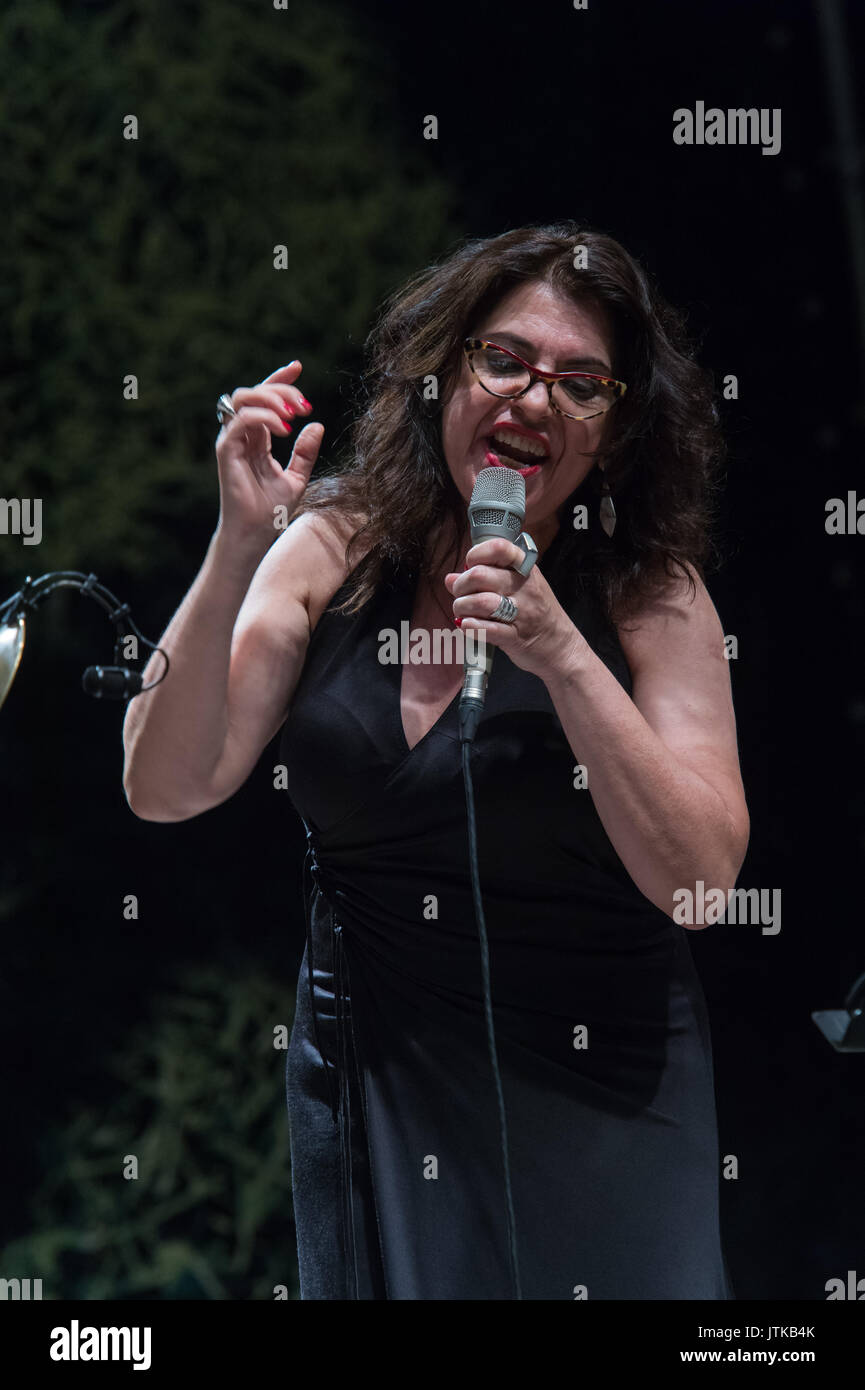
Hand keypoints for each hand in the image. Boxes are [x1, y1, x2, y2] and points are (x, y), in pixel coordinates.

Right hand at [215, 361, 323, 546]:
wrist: (256, 533)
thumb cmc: (272, 510)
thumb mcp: (297, 477)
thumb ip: (305, 452)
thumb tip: (317, 425)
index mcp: (257, 438)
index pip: (264, 398)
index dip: (279, 379)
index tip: (298, 366)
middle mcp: (241, 435)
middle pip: (252, 392)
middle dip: (279, 389)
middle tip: (304, 405)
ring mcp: (231, 441)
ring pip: (242, 399)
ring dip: (270, 398)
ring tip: (293, 415)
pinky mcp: (225, 451)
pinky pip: (240, 421)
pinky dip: (263, 418)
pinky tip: (284, 430)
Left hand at [444, 536, 584, 682]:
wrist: (561, 646)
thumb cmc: (537, 614)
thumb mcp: (519, 588)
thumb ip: (486, 579)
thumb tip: (451, 578)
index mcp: (526, 569)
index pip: (499, 548)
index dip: (476, 554)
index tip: (470, 565)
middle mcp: (524, 588)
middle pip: (480, 575)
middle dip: (461, 585)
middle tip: (460, 594)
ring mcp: (522, 613)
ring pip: (481, 602)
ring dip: (462, 607)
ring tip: (462, 611)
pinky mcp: (515, 637)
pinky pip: (487, 629)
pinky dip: (471, 627)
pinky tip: (467, 626)